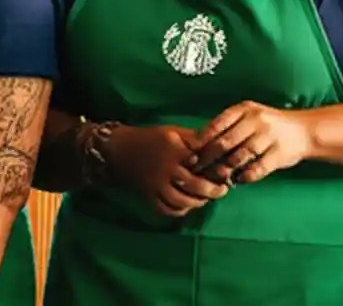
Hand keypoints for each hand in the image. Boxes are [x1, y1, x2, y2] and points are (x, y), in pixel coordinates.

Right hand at [105, 124, 228, 216]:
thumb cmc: (148, 138)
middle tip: (222, 191)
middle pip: (195, 186)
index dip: (216, 170)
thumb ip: (193, 138)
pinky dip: (178, 211)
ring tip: (205, 199)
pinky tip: (186, 206)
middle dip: (213, 191)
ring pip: (181, 200)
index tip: (225, 173)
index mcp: (173, 149)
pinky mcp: (147, 194)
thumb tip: (217, 146)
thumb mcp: (171, 132)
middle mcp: (165, 168)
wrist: (117, 148)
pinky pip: (165, 209)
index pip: (202, 163)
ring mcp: (155, 183)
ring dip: (197, 203)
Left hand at [190, 101, 310, 184]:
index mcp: (244, 109)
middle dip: (209, 157)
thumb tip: (198, 143)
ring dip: (225, 168)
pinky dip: (246, 176)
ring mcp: (269, 136)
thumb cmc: (267, 125)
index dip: (202, 140)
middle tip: (198, 168)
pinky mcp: (280, 153)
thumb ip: (227, 126)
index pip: (217, 124)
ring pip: (240, 156)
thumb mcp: (248, 116)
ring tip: (216, 176)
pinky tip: (238, 180)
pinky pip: (258, 168)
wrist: (304, 131)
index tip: (191, 152)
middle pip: (225, 142)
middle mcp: (256, 120)